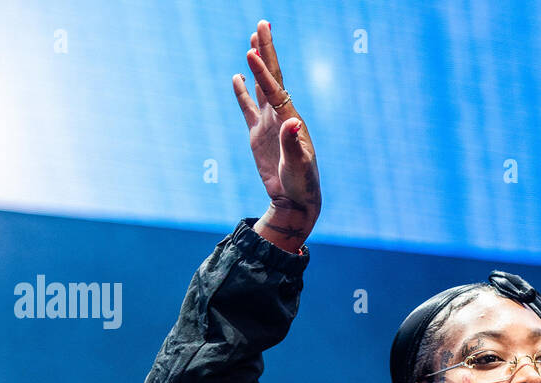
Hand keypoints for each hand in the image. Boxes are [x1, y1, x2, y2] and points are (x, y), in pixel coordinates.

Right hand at [233, 20, 321, 244]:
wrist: (296, 200)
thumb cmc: (302, 185)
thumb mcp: (299, 166)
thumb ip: (293, 145)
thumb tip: (292, 122)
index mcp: (291, 120)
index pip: (275, 89)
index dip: (263, 71)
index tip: (252, 51)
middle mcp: (281, 116)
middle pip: (271, 77)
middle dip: (266, 51)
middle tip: (263, 23)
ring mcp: (268, 124)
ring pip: (261, 87)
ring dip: (257, 64)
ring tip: (253, 40)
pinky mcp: (258, 135)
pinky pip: (248, 108)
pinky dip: (243, 92)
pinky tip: (238, 77)